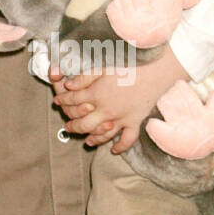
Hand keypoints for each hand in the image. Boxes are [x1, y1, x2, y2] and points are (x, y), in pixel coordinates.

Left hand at [50, 45, 188, 151]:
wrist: (156, 70)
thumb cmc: (130, 64)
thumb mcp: (103, 67)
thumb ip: (84, 77)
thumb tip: (68, 85)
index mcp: (97, 94)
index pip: (73, 100)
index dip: (63, 100)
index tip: (57, 101)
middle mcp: (106, 109)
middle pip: (83, 123)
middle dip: (72, 125)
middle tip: (67, 126)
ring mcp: (121, 118)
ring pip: (101, 134)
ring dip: (91, 138)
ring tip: (85, 140)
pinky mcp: (134, 122)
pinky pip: (126, 139)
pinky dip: (119, 147)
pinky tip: (113, 149)